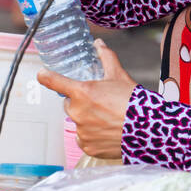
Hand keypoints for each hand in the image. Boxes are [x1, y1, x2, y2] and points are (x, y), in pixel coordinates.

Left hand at [37, 42, 137, 159]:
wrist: (148, 129)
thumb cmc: (134, 102)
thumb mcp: (119, 76)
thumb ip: (106, 57)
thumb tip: (99, 43)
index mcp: (82, 92)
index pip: (54, 81)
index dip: (46, 77)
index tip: (42, 75)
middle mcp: (77, 112)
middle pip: (69, 104)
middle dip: (80, 102)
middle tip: (99, 102)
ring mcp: (81, 131)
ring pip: (77, 121)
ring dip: (87, 119)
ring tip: (107, 118)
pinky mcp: (87, 146)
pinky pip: (83, 138)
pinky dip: (91, 135)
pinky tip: (106, 131)